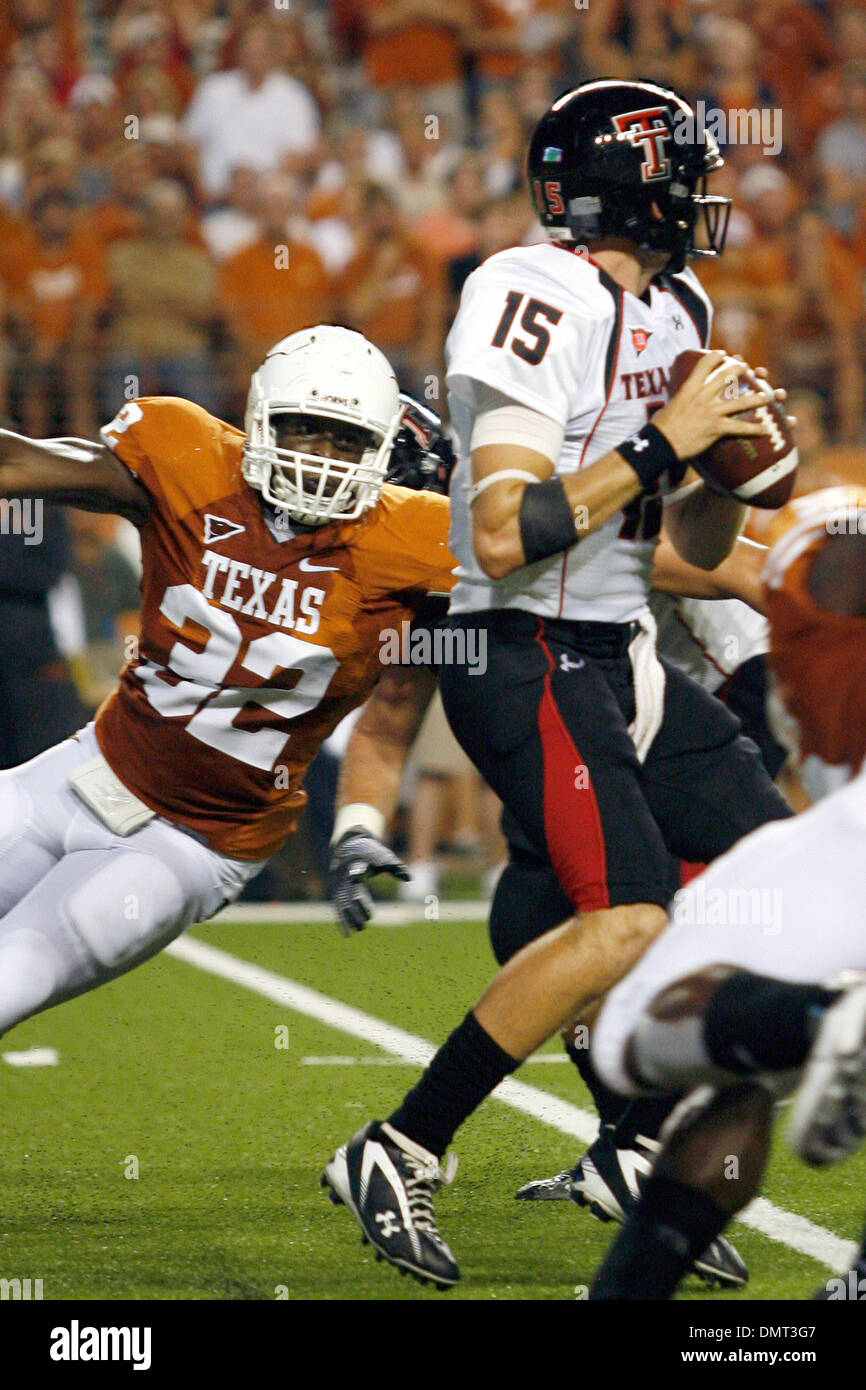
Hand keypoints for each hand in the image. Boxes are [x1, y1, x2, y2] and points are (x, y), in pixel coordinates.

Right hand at [326, 829, 409, 935]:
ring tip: (360, 929)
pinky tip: (347, 933)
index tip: (361, 879)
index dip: (358, 875)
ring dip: (349, 917)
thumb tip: (409, 879)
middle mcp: (344, 875)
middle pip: (348, 892)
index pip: (357, 871)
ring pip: (342, 903)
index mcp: (356, 863)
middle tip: (368, 920)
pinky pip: (337, 907)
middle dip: (357, 906)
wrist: (346, 846)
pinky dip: (342, 920)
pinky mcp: (335, 891)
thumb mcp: (382, 855)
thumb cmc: (368, 852)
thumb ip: (395, 866)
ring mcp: (338, 884)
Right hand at [654, 350, 774, 460]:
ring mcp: (711, 412)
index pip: (705, 365)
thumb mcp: (670, 404)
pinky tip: (764, 429)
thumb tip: (682, 397)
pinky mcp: (716, 428)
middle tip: (747, 368)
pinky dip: (753, 429)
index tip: (723, 354)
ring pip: (739, 401)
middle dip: (739, 370)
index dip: (716, 356)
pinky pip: (739, 427)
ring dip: (755, 399)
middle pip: (726, 377)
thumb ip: (681, 398)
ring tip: (766, 397)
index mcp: (689, 388)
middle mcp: (702, 396)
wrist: (661, 443)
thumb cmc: (661, 427)